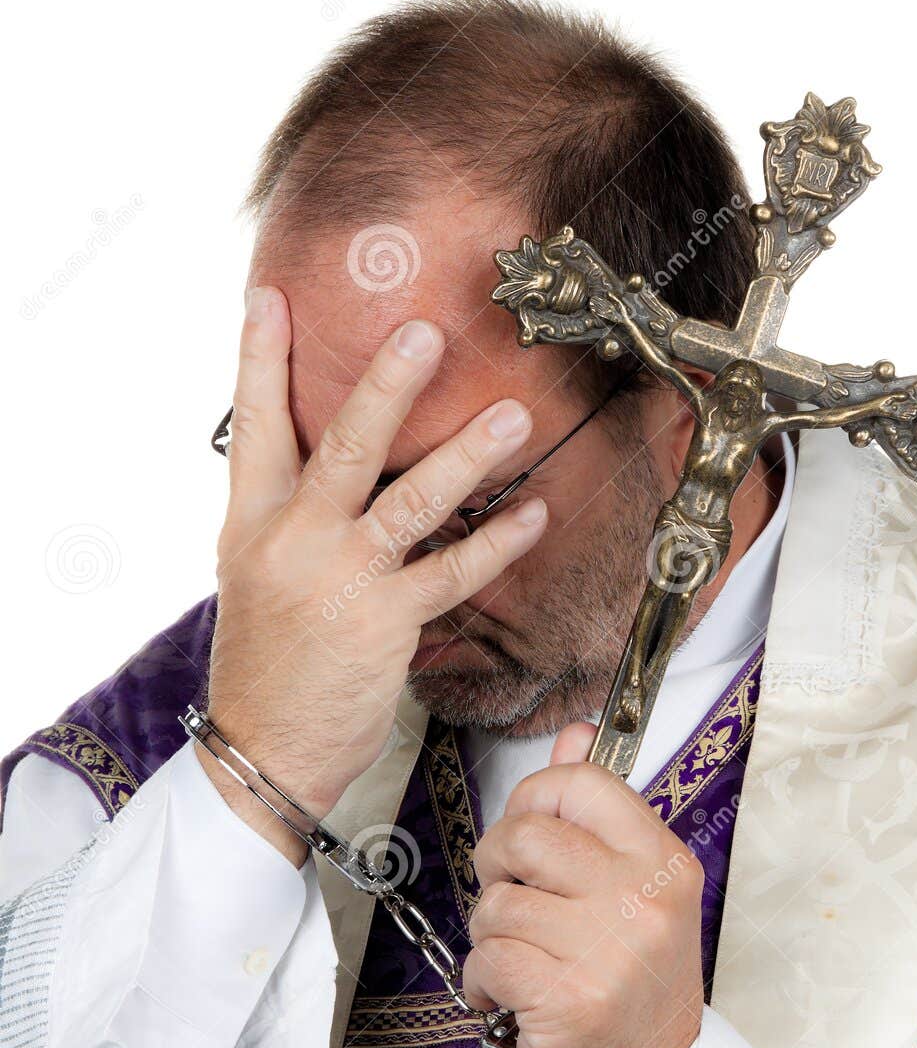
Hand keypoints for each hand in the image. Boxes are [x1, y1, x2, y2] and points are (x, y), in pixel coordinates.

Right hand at [202, 288, 547, 861]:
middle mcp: (291, 541)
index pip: (253, 426)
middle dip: (385, 384)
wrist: (264, 750)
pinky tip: (534, 514)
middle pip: (340, 444)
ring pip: (409, 500)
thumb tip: (326, 468)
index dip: (259, 359)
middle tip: (424, 329)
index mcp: (250, 525)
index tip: (270, 296)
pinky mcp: (385, 622)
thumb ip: (288, 519)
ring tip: (514, 418)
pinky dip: (497, 542)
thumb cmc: (267, 665)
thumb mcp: (255, 578)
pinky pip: (452, 571)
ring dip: (467, 455)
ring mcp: (339, 579)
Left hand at [463, 724, 704, 1047]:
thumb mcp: (634, 885)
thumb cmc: (635, 975)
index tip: (530, 832)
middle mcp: (642, 899)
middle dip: (498, 867)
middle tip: (514, 898)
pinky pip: (487, 958)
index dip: (534, 799)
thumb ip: (597, 811)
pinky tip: (513, 995)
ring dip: (492, 935)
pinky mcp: (568, 999)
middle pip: (525, 836)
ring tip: (525, 958)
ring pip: (497, 904)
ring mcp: (607, 950)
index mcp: (661, 860)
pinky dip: (484, 980)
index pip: (581, 785)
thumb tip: (576, 736)